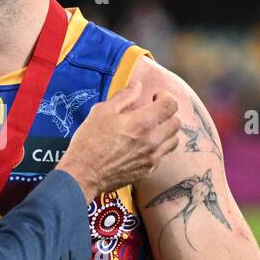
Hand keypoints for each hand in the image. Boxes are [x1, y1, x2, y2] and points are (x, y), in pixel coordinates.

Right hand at [56, 80, 180, 200]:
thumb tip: (137, 85)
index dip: (165, 96)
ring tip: (151, 129)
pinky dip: (157, 148)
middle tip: (152, 112)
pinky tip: (142, 146)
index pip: (171, 104)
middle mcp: (153, 140)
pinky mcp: (147, 171)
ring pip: (173, 140)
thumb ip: (124, 96)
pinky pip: (162, 156)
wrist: (83, 174)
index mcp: (143, 122)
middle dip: (167, 113)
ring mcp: (152, 158)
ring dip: (165, 131)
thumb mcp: (102, 111)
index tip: (154, 97)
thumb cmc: (89, 140)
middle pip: (176, 122)